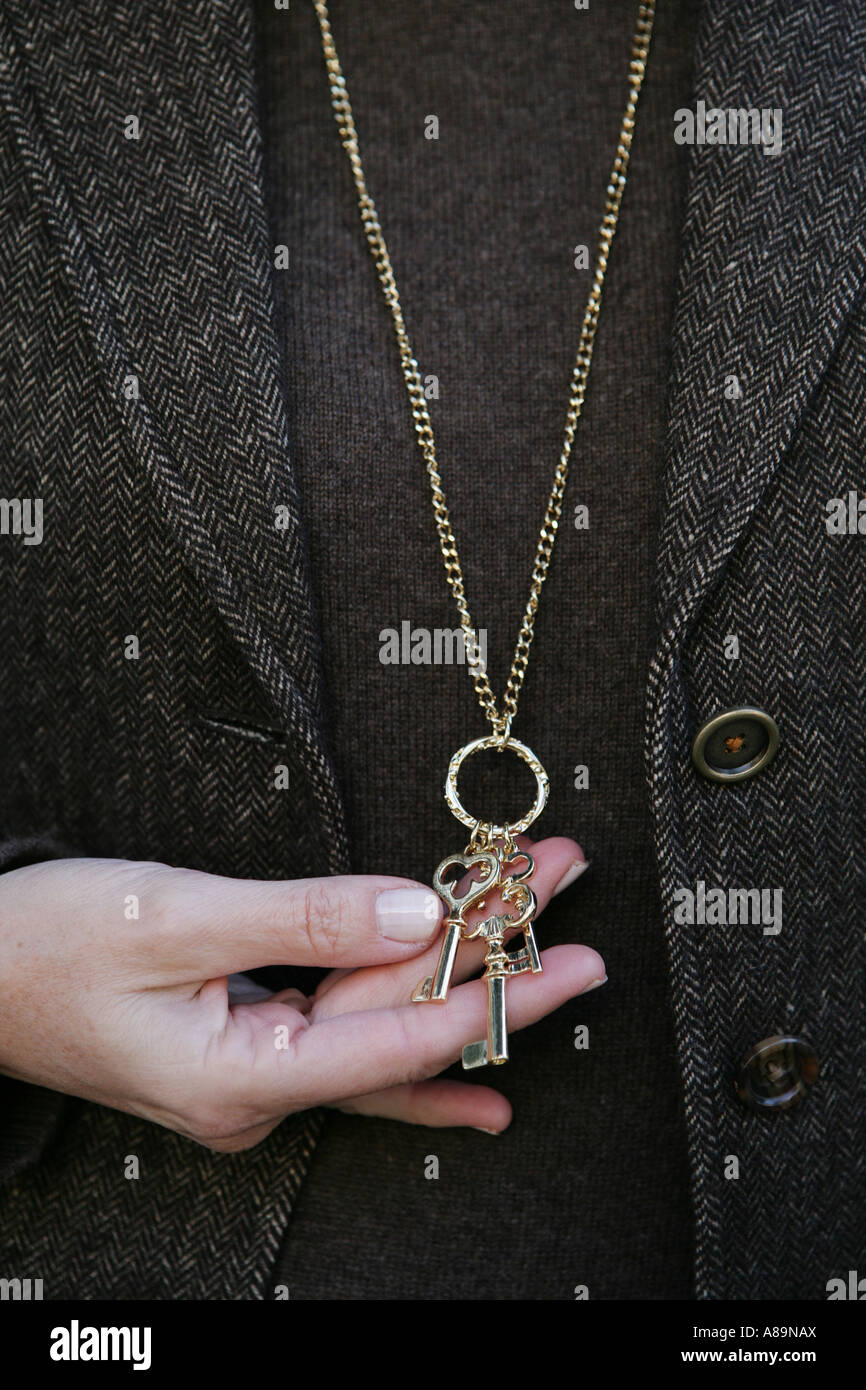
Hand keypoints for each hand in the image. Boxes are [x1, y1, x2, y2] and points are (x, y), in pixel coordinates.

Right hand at [0, 842, 601, 1150]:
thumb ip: (302, 917)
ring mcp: (255, 1080)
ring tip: (539, 922)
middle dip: (490, 954)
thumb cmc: (46, 946)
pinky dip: (408, 1017)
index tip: (568, 953)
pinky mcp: (247, 1051)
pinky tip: (479, 1074)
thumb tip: (413, 911)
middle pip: (401, 1024)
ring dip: (455, 966)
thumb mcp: (175, 915)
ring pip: (379, 1023)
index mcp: (242, 1079)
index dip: (492, 990)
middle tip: (564, 887)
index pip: (400, 1037)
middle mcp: (259, 1096)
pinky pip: (347, 1035)